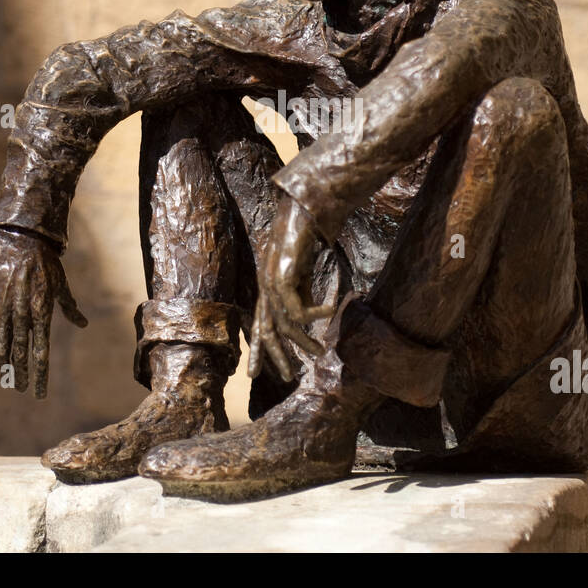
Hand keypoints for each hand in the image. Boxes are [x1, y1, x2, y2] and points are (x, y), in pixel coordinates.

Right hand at [0, 227, 86, 397]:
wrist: (21, 240)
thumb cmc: (47, 264)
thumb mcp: (61, 286)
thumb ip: (70, 308)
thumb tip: (83, 324)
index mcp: (42, 312)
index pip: (41, 353)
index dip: (40, 376)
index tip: (39, 394)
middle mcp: (22, 315)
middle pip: (20, 354)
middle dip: (22, 375)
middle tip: (24, 390)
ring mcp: (3, 310)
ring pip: (2, 347)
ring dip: (4, 367)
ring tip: (8, 382)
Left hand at [248, 198, 334, 381]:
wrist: (302, 209)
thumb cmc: (304, 238)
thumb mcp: (301, 274)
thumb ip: (301, 295)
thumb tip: (309, 320)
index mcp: (266, 289)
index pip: (259, 326)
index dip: (258, 350)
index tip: (255, 374)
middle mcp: (264, 288)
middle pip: (265, 331)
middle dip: (275, 357)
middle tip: (286, 377)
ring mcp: (271, 283)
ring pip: (285, 325)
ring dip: (304, 342)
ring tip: (322, 352)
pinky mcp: (282, 276)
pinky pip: (299, 309)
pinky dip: (316, 314)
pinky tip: (332, 310)